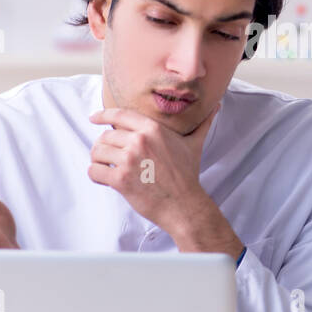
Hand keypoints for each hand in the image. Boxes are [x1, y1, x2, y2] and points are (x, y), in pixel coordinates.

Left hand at [88, 103, 219, 231]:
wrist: (184, 204)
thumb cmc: (188, 175)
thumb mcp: (193, 145)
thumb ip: (202, 124)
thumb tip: (217, 107)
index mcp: (153, 129)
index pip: (120, 115)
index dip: (104, 115)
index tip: (94, 117)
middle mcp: (139, 141)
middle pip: (105, 136)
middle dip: (104, 146)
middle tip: (110, 157)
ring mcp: (129, 160)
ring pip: (97, 152)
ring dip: (98, 160)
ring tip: (106, 167)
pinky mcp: (120, 180)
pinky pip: (94, 171)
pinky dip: (96, 175)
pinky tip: (104, 179)